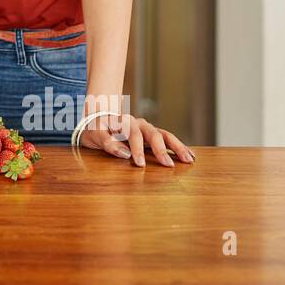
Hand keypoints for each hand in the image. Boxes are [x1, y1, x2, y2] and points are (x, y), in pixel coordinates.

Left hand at [78, 111, 193, 166]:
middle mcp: (138, 123)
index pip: (132, 136)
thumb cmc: (95, 129)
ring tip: (188, 160)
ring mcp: (146, 128)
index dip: (136, 149)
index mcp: (123, 122)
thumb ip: (107, 143)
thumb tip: (125, 154)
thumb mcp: (94, 135)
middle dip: (161, 150)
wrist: (97, 118)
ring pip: (164, 135)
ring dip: (177, 147)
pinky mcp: (151, 134)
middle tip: (168, 165)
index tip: (140, 164)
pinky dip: (179, 146)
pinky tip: (190, 156)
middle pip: (153, 134)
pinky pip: (167, 139)